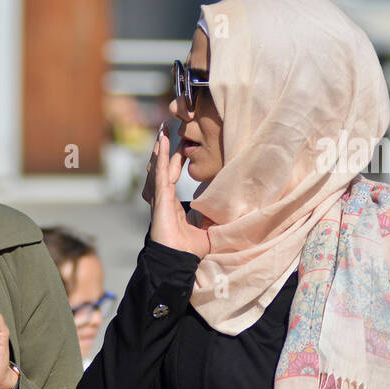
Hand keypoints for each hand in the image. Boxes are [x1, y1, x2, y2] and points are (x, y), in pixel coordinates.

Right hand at [145, 128, 210, 258]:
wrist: (176, 259)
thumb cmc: (188, 250)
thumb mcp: (207, 231)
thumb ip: (214, 222)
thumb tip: (230, 216)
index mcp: (172, 204)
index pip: (172, 177)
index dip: (176, 161)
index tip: (182, 147)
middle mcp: (163, 198)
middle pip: (162, 167)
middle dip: (165, 149)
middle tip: (168, 130)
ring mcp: (160, 196)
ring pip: (159, 166)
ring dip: (160, 147)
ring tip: (163, 130)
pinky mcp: (160, 196)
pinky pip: (160, 171)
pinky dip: (161, 155)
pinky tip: (162, 140)